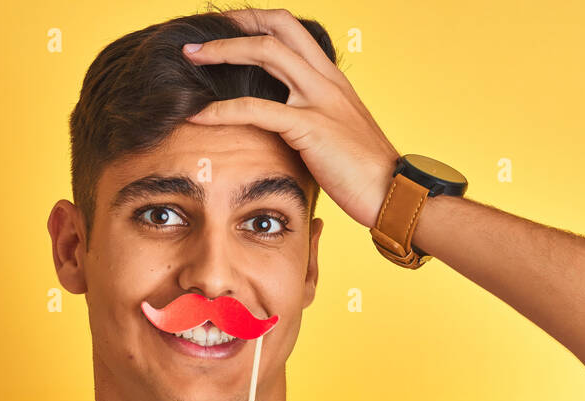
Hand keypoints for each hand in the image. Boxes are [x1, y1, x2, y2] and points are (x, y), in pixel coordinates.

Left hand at [182, 7, 400, 229]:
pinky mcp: (309, 127)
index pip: (290, 30)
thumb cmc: (364, 172)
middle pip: (277, 27)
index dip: (255, 23)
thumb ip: (311, 118)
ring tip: (190, 57)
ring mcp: (319, 99)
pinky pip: (256, 109)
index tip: (224, 32)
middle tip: (198, 38)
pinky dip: (222, 110)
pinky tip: (198, 116)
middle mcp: (326, 79)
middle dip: (235, 24)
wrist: (394, 193)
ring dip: (222, 50)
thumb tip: (281, 124)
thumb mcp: (337, 133)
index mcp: (331, 78)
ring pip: (266, 52)